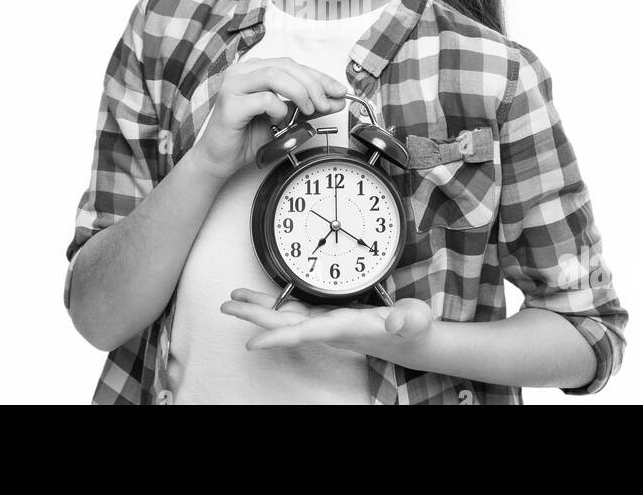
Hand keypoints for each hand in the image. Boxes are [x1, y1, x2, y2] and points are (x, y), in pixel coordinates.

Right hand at [189, 57, 346, 182]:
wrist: (220, 159)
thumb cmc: (247, 137)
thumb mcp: (286, 119)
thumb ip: (308, 107)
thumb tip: (336, 100)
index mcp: (254, 70)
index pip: (292, 65)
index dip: (319, 76)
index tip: (338, 90)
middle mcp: (242, 72)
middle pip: (286, 66)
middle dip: (313, 84)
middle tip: (327, 103)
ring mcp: (233, 85)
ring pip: (275, 75)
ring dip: (299, 92)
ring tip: (308, 110)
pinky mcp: (230, 104)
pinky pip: (263, 99)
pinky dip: (279, 109)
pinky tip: (280, 121)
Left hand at [220, 288, 434, 358]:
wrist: (414, 340)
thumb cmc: (414, 330)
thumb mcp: (416, 321)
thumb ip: (409, 320)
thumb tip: (397, 322)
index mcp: (346, 328)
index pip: (306, 333)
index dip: (277, 337)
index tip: (252, 343)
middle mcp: (331, 328)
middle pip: (286, 325)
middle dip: (255, 316)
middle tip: (227, 306)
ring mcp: (328, 323)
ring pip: (286, 317)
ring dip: (260, 308)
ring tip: (235, 298)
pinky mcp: (330, 316)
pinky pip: (296, 312)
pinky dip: (277, 304)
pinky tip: (263, 299)